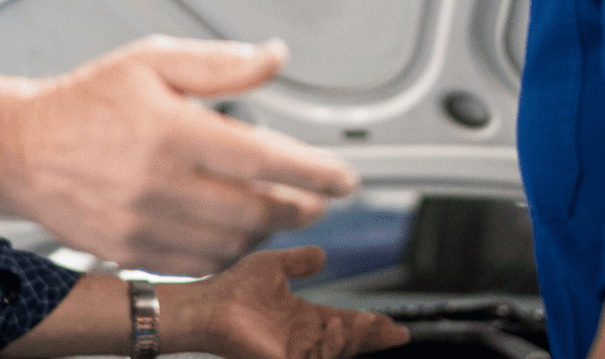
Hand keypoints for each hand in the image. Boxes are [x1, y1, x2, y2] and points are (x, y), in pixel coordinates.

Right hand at [0, 36, 359, 275]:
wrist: (20, 148)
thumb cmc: (85, 101)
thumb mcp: (152, 60)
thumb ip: (219, 63)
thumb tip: (274, 58)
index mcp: (170, 129)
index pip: (262, 158)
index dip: (313, 171)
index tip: (345, 178)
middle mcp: (158, 182)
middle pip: (255, 209)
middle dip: (300, 207)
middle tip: (318, 199)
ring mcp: (143, 223)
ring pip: (231, 242)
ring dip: (266, 230)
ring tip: (276, 210)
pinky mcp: (130, 251)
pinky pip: (198, 263)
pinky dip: (229, 252)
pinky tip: (236, 231)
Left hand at [167, 247, 410, 358]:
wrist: (210, 303)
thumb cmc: (232, 286)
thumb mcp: (274, 265)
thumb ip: (299, 261)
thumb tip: (323, 254)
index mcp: (301, 319)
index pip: (344, 325)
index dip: (368, 326)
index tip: (393, 324)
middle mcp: (301, 339)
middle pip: (347, 344)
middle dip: (372, 339)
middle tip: (394, 331)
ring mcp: (293, 353)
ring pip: (337, 354)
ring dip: (354, 340)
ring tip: (360, 322)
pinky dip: (332, 347)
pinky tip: (336, 328)